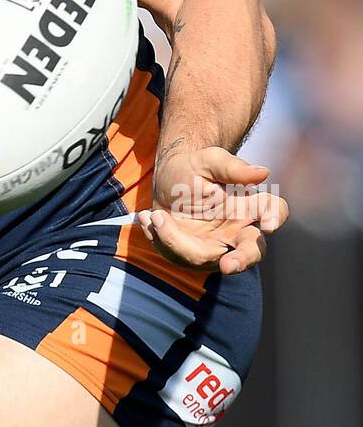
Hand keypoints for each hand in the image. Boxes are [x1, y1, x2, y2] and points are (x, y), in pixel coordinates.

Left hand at [139, 146, 288, 274]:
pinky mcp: (194, 255)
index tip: (267, 224)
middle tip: (228, 266)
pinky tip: (149, 218)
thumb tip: (262, 172)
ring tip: (155, 215)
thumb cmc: (193, 168)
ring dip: (177, 240)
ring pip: (208, 257)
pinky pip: (180, 255)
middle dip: (242, 261)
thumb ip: (232, 167)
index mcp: (249, 204)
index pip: (274, 210)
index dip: (276, 218)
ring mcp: (217, 246)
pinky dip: (161, 237)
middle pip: (253, 251)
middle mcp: (238, 230)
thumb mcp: (207, 160)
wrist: (165, 183)